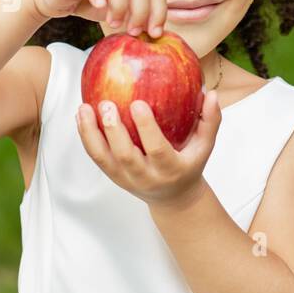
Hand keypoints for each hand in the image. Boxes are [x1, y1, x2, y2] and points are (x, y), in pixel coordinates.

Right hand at [26, 0, 167, 37]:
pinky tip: (99, 7)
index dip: (159, 10)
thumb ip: (135, 16)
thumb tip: (157, 33)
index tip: (155, 32)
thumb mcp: (117, 11)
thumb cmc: (87, 3)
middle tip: (134, 31)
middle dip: (142, 11)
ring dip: (120, 6)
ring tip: (113, 24)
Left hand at [76, 90, 221, 207]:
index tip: (138, 103)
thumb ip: (211, 120)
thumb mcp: (205, 147)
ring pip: (103, 158)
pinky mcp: (113, 176)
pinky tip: (81, 116)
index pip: (157, 150)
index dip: (147, 129)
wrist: (174, 198)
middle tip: (106, 104)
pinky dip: (86, 137)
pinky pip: (96, 157)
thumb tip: (212, 94)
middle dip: (113, 130)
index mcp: (170, 169)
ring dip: (91, 133)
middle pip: (125, 156)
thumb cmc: (189, 164)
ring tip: (84, 108)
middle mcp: (146, 177)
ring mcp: (126, 179)